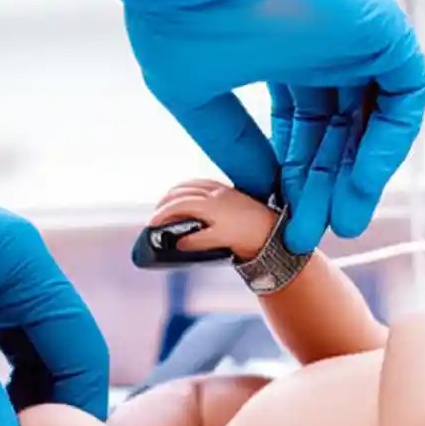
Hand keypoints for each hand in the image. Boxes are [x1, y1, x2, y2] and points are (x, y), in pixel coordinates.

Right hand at [105, 0, 424, 253]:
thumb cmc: (182, 18)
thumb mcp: (197, 97)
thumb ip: (234, 144)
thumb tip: (258, 191)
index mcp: (282, 54)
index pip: (303, 127)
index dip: (296, 175)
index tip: (286, 219)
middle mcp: (323, 46)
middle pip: (338, 132)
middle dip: (326, 185)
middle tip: (313, 231)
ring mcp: (354, 36)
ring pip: (372, 120)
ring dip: (357, 174)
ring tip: (340, 221)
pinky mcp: (382, 27)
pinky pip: (403, 97)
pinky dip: (386, 143)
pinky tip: (358, 184)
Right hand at [149, 180, 275, 260]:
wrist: (272, 231)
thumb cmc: (249, 236)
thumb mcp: (219, 241)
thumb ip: (197, 241)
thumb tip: (179, 243)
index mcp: (210, 205)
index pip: (177, 205)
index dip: (161, 214)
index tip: (152, 224)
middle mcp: (214, 193)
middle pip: (180, 192)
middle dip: (164, 203)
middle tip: (156, 216)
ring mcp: (221, 190)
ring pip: (190, 184)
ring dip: (174, 193)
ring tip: (167, 205)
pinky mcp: (228, 190)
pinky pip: (201, 183)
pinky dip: (188, 188)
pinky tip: (188, 196)